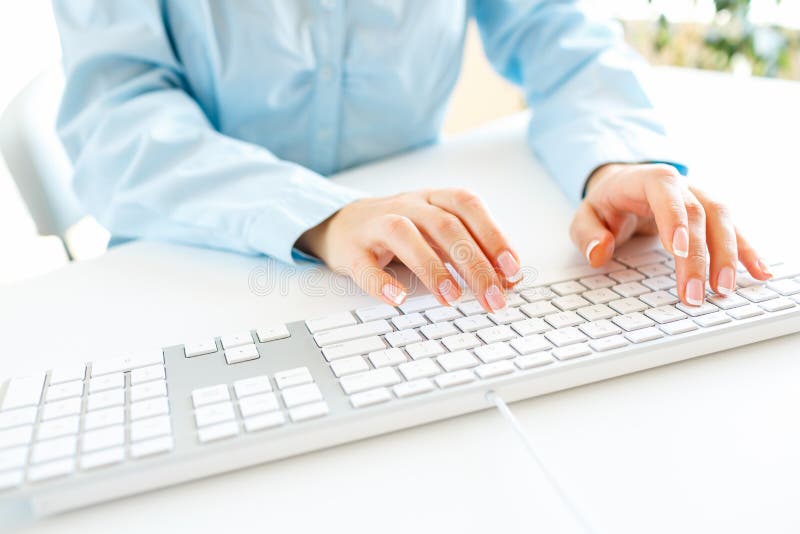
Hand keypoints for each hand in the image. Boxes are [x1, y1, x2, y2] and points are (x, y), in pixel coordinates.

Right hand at [296, 189, 521, 311]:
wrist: (342, 225)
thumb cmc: (402, 233)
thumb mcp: (437, 235)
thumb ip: (472, 252)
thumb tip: (510, 280)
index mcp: (433, 198)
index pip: (468, 207)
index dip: (493, 234)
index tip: (512, 269)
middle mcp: (407, 206)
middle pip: (444, 226)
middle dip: (473, 264)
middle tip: (493, 298)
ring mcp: (377, 224)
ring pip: (404, 235)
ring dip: (431, 267)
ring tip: (451, 298)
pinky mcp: (352, 249)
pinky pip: (364, 264)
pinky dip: (381, 283)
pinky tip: (398, 299)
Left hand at [571, 163, 771, 305]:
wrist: (625, 186)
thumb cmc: (608, 203)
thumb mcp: (585, 215)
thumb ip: (587, 234)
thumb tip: (599, 251)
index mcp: (648, 179)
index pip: (664, 193)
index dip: (673, 219)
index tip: (676, 250)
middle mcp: (681, 186)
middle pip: (697, 215)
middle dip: (698, 256)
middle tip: (694, 292)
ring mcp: (701, 198)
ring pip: (722, 220)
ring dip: (727, 256)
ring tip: (724, 289)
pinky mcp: (712, 215)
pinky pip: (734, 230)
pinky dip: (747, 251)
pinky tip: (759, 272)